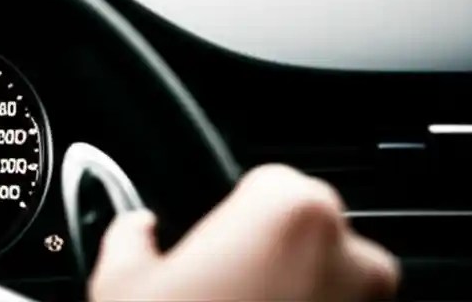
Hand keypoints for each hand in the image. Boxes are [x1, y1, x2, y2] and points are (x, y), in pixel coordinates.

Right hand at [91, 164, 398, 301]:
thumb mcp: (122, 282)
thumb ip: (130, 234)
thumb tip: (135, 228)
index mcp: (288, 209)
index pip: (263, 181)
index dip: (226, 216)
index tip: (205, 244)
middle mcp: (349, 254)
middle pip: (302, 232)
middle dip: (264, 257)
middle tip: (215, 292)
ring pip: (324, 284)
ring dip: (290, 297)